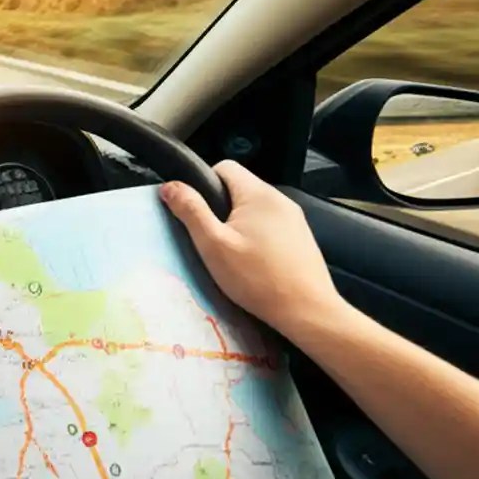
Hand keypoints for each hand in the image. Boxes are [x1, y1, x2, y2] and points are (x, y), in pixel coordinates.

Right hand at [159, 160, 350, 337]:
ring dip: (240, 225)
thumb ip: (191, 211)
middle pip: (239, 189)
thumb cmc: (258, 279)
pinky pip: (271, 226)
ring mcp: (295, 218)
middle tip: (214, 241)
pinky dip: (258, 238)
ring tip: (233, 255)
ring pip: (255, 210)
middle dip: (222, 210)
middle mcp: (280, 199)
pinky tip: (255, 264)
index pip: (224, 167)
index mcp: (258, 194)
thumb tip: (171, 186)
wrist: (307, 311)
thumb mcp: (213, 245)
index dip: (204, 185)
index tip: (198, 213)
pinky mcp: (302, 237)